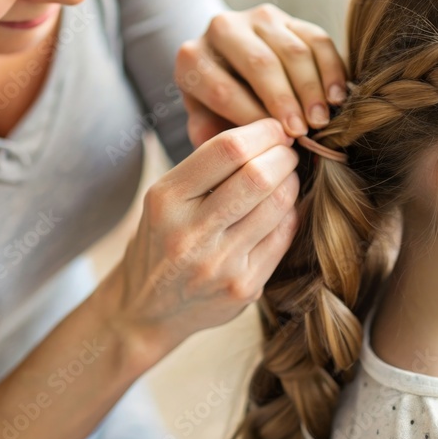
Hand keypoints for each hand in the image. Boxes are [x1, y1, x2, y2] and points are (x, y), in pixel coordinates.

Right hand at [112, 117, 299, 357]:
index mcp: (166, 199)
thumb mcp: (165, 198)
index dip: (262, 131)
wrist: (146, 310)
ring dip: (291, 181)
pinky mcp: (243, 288)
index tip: (274, 128)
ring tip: (286, 176)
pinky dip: (290, 213)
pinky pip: (284, 236)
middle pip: (258, 176)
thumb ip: (208, 167)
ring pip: (278, 206)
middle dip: (283, 154)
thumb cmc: (161, 240)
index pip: (227, 149)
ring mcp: (219, 265)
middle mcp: (190, 233)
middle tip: (287, 150)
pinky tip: (282, 208)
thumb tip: (268, 132)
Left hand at [175, 4, 347, 147]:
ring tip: (322, 120)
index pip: (224, 89)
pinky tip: (338, 97)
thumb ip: (212, 136)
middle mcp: (222, 28)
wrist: (228, 69)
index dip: (253, 118)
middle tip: (303, 132)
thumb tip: (236, 153)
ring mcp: (257, 18)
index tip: (277, 143)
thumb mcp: (204, 121)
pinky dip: (332, 69)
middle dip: (285, 101)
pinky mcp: (289, 18)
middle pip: (260, 64)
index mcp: (192, 58)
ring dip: (312, 88)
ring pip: (292, 50)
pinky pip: (317, 39)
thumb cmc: (216, 107)